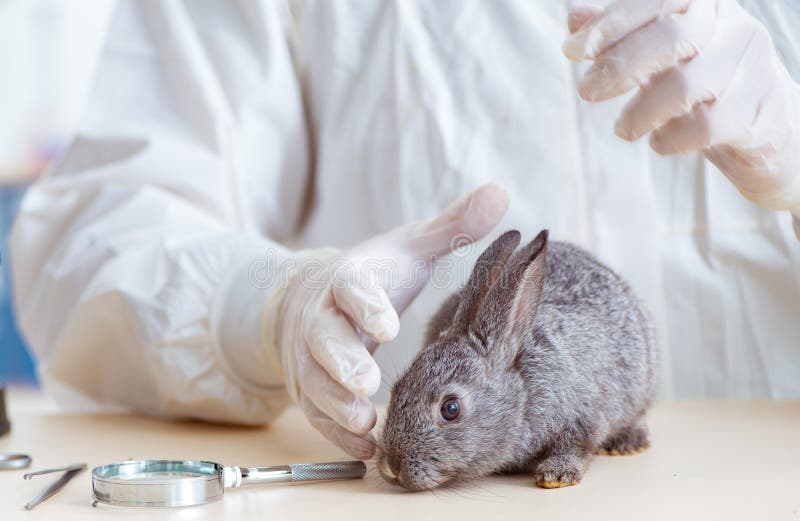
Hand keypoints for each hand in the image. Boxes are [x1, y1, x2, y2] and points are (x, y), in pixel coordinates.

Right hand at [271, 183, 508, 457]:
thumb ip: (453, 227)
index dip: (366, 306)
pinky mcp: (310, 389)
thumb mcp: (410, 248)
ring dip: (337, 406)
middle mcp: (323, 320)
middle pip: (323, 341)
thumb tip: (501, 191)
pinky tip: (364, 447)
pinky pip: (318, 415)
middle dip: (342, 362)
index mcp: (349, 281)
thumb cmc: (374, 278)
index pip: (351, 289)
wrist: (313, 301)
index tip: (388, 325)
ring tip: (367, 425)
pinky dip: (337, 433)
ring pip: (315, 384)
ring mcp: (311, 358)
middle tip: (367, 384)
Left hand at [563, 0, 799, 212]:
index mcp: (708, 5)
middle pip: (672, 36)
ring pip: (685, 86)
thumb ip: (621, 34)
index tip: (573, 51)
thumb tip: (573, 15)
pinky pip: (704, 127)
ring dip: (639, 112)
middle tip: (586, 91)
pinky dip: (670, 139)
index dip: (611, 23)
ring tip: (623, 128)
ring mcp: (751, 71)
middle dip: (619, 65)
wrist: (771, 132)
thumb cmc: (706, 86)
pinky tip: (659, 142)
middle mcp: (735, 29)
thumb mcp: (661, 56)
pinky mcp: (756, 115)